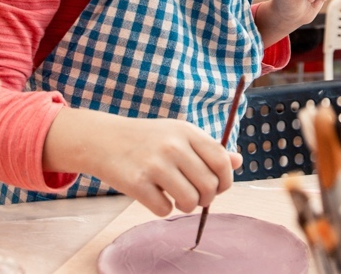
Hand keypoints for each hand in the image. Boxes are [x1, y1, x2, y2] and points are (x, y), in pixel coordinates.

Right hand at [44, 108, 241, 216]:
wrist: (103, 139)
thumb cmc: (148, 139)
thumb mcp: (179, 134)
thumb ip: (208, 148)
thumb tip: (237, 162)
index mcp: (187, 132)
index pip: (221, 161)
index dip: (226, 180)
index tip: (219, 187)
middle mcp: (173, 146)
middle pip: (209, 185)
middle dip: (207, 198)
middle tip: (197, 197)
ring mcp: (154, 164)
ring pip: (189, 201)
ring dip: (187, 206)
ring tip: (179, 199)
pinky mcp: (136, 183)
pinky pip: (164, 209)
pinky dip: (164, 209)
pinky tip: (157, 198)